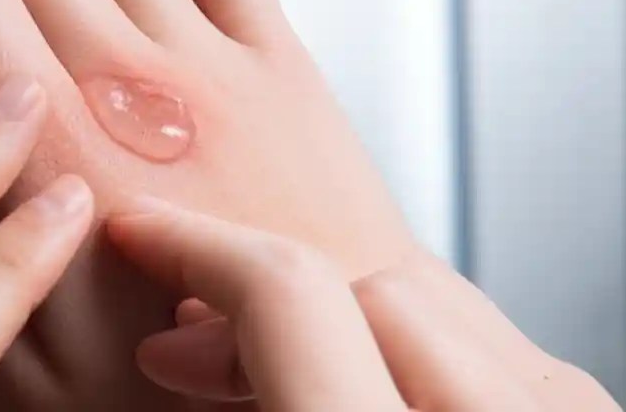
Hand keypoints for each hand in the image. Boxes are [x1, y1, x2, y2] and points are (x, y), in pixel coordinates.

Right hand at [106, 198, 621, 411]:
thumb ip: (212, 408)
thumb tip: (149, 364)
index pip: (284, 292)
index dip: (192, 246)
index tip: (144, 231)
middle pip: (357, 279)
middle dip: (258, 297)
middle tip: (187, 351)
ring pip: (420, 289)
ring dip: (331, 316)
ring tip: (274, 371)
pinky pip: (481, 331)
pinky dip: (404, 340)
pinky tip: (362, 378)